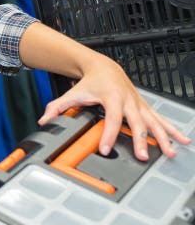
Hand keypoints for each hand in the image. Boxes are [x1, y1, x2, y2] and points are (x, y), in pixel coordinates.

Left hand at [38, 55, 189, 159]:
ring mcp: (139, 104)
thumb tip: (44, 119)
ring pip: (154, 122)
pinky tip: (183, 141)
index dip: (109, 134)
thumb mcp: (73, 93)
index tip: (105, 149)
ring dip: (164, 138)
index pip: (112, 119)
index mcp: (112, 98)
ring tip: (170, 152)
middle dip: (140, 140)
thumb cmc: (90, 82)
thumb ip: (58, 107)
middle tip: (142, 156)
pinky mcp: (145, 107)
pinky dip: (172, 130)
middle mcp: (129, 101)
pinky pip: (161, 120)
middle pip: (137, 123)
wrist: (105, 67)